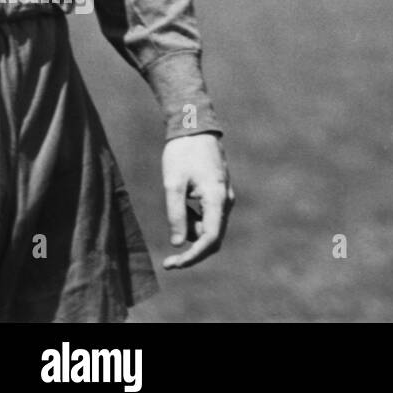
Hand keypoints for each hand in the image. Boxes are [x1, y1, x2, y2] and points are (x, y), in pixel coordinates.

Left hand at [161, 133, 233, 269]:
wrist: (195, 128)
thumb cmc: (182, 154)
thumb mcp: (173, 184)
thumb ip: (177, 214)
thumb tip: (179, 243)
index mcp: (216, 198)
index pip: (210, 238)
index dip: (193, 256)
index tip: (173, 264)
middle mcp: (225, 200)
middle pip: (213, 237)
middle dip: (192, 250)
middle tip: (168, 260)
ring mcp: (224, 196)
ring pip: (210, 227)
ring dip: (191, 229)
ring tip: (176, 203)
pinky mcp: (219, 192)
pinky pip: (209, 216)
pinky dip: (194, 218)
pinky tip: (184, 200)